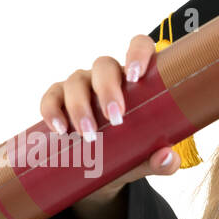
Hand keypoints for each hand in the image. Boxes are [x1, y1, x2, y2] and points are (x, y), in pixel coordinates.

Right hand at [38, 34, 184, 208]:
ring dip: (80, 107)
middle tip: (116, 119)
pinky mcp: (58, 99)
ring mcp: (81, 85)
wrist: (103, 170)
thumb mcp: (150, 159)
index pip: (139, 47)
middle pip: (103, 65)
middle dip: (107, 89)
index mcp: (136, 80)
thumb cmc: (132, 153)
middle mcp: (107, 76)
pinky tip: (59, 130)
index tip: (136, 76)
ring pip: (76, 81)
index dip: (137, 53)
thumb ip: (164, 162)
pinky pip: (51, 97)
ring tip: (89, 135)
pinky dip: (52, 110)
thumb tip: (167, 158)